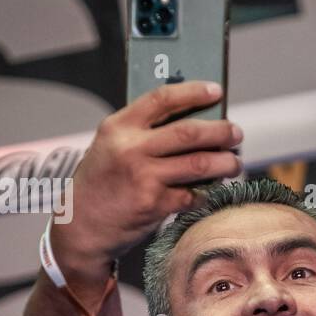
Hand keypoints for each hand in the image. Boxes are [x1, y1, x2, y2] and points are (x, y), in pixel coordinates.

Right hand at [55, 81, 241, 274]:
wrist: (79, 224)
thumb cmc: (101, 181)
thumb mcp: (111, 145)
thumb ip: (143, 131)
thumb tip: (195, 120)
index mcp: (120, 126)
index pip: (162, 99)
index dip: (194, 92)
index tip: (217, 91)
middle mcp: (131, 148)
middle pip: (189, 132)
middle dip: (221, 132)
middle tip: (236, 134)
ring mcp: (143, 177)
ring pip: (198, 164)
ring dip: (225, 163)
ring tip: (234, 163)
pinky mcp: (153, 204)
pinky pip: (193, 195)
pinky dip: (207, 193)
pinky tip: (210, 191)